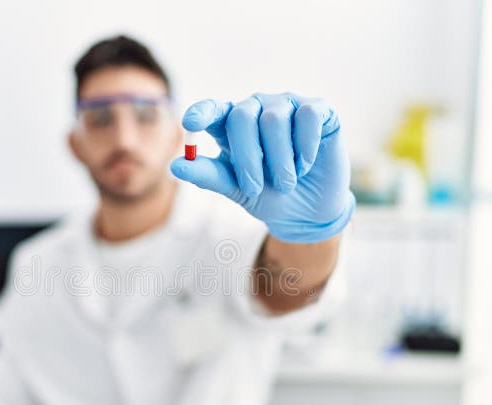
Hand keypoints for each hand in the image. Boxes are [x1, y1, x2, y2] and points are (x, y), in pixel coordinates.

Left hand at [170, 93, 354, 242]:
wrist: (307, 211)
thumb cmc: (267, 195)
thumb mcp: (236, 189)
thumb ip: (208, 175)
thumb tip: (175, 166)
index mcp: (231, 124)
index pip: (212, 110)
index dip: (202, 112)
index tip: (190, 123)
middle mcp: (257, 109)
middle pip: (242, 116)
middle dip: (247, 158)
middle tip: (254, 188)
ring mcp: (287, 106)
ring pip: (275, 120)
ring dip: (279, 160)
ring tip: (285, 183)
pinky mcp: (317, 110)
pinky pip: (307, 117)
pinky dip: (304, 147)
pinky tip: (304, 165)